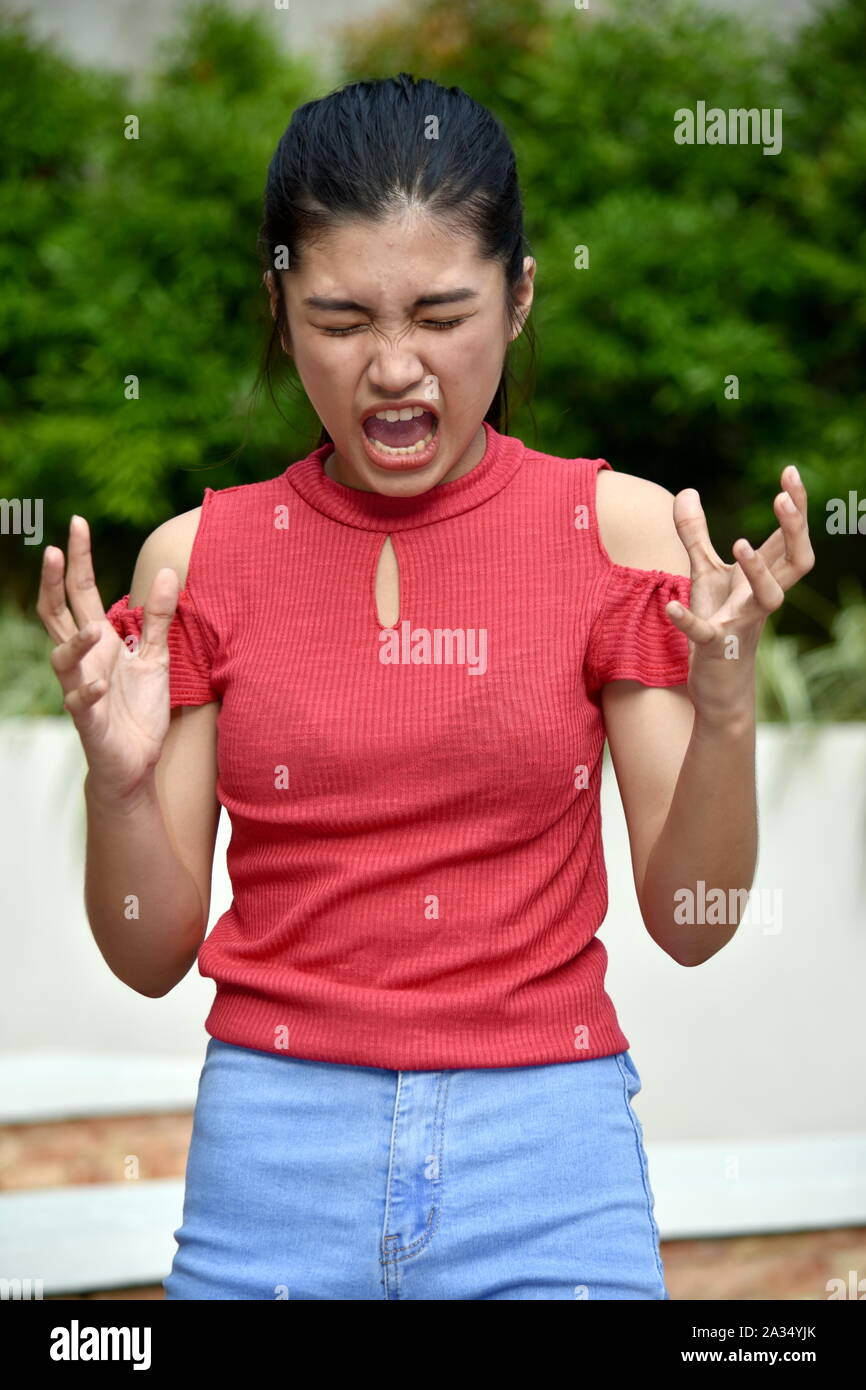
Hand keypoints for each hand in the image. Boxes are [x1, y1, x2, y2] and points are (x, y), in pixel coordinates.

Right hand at [37, 515, 178, 798]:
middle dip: (53, 582)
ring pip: (62, 658)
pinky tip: (102, 684)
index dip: (77, 559)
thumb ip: (158, 617)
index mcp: (99, 641)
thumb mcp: (156, 656)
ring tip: (95, 629)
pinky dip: (88, 692)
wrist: (135, 762)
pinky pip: (80, 703)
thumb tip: (167, 571)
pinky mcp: (89, 720)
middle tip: (54, 550)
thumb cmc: (139, 709)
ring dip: (76, 643)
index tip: (77, 523)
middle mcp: (83, 660)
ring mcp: (81, 688)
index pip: (80, 592)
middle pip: (57, 614)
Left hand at [664, 465, 814, 724]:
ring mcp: (742, 623)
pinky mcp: (715, 648)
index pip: (791, 537)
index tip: (789, 470)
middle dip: (794, 528)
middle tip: (782, 496)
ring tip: (741, 543)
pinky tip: (671, 607)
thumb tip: (686, 490)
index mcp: (763, 577)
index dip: (796, 505)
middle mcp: (762, 598)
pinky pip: (707, 634)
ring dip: (759, 570)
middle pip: (797, 561)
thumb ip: (695, 534)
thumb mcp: (703, 573)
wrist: (717, 685)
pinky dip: (688, 620)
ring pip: (770, 597)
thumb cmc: (717, 621)